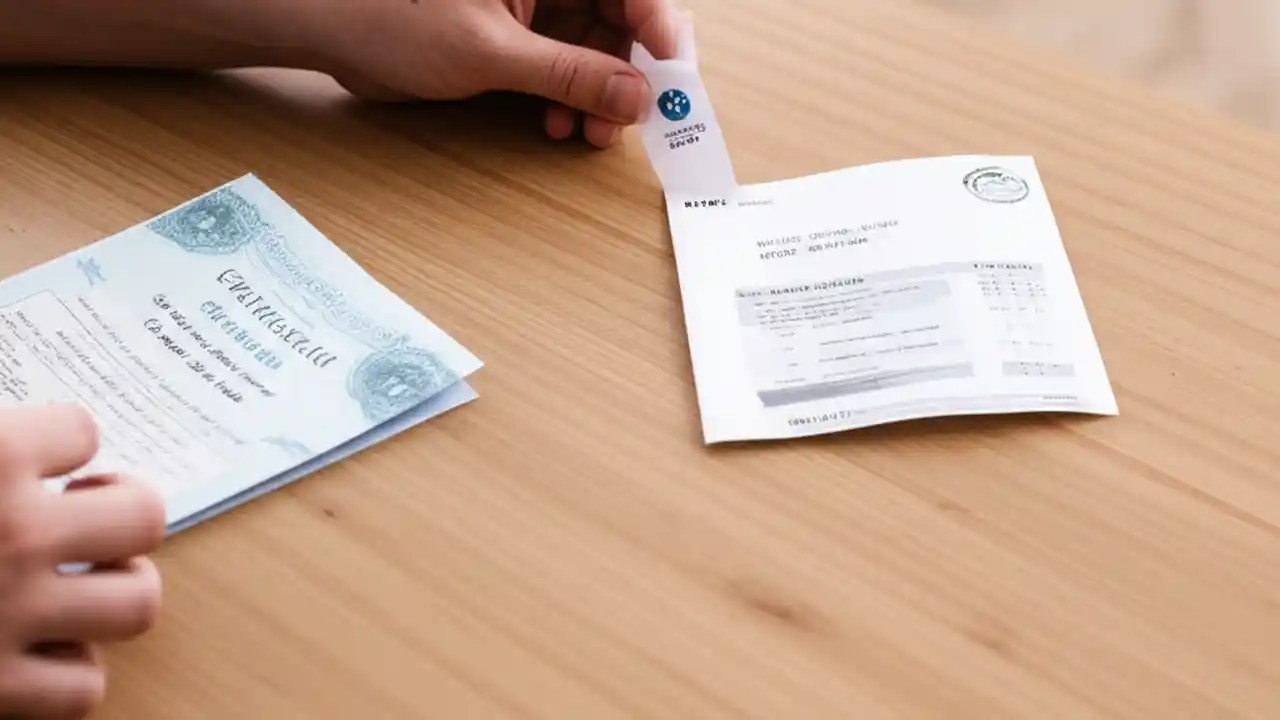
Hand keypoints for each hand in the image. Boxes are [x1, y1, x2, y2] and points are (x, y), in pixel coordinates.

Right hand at [0, 406, 164, 719]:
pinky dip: (69, 672)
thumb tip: (50, 436)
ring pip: (137, 604)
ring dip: (114, 592)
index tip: (35, 461)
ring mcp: (9, 616)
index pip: (82, 430)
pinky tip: (34, 647)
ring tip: (72, 583)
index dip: (61, 446)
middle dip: (119, 517)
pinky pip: (84, 687)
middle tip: (77, 519)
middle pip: (143, 516)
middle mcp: (15, 534)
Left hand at [318, 0, 680, 147]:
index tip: (671, 75)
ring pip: (594, 46)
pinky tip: (556, 125)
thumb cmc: (391, 16)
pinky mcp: (517, 33)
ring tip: (582, 135)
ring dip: (595, 95)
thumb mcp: (490, 51)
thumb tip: (632, 96)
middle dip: (625, 73)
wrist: (333, 32)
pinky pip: (564, 64)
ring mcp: (533, 3)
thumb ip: (568, 74)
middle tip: (626, 121)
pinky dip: (567, 98)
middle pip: (618, 16)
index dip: (658, 26)